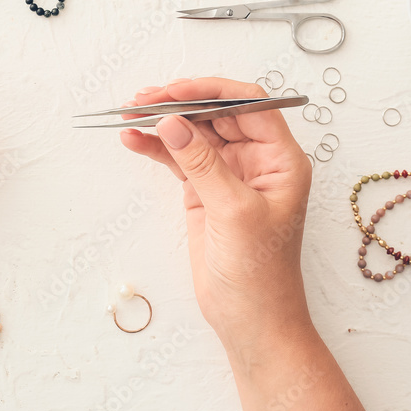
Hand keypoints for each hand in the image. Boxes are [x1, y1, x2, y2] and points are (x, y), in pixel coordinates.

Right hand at [119, 77, 312, 352]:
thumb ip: (202, 163)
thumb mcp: (234, 212)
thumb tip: (173, 122)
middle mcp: (256, 160)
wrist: (249, 320)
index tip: (177, 90)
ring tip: (129, 113)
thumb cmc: (260, 273)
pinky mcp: (202, 192)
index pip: (249, 104)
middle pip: (217, 114)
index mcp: (280, 159)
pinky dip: (155, 147)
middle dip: (181, 102)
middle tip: (144, 100)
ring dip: (163, 122)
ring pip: (193, 134)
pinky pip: (177, 159)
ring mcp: (227, 175)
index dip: (213, 91)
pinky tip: (134, 139)